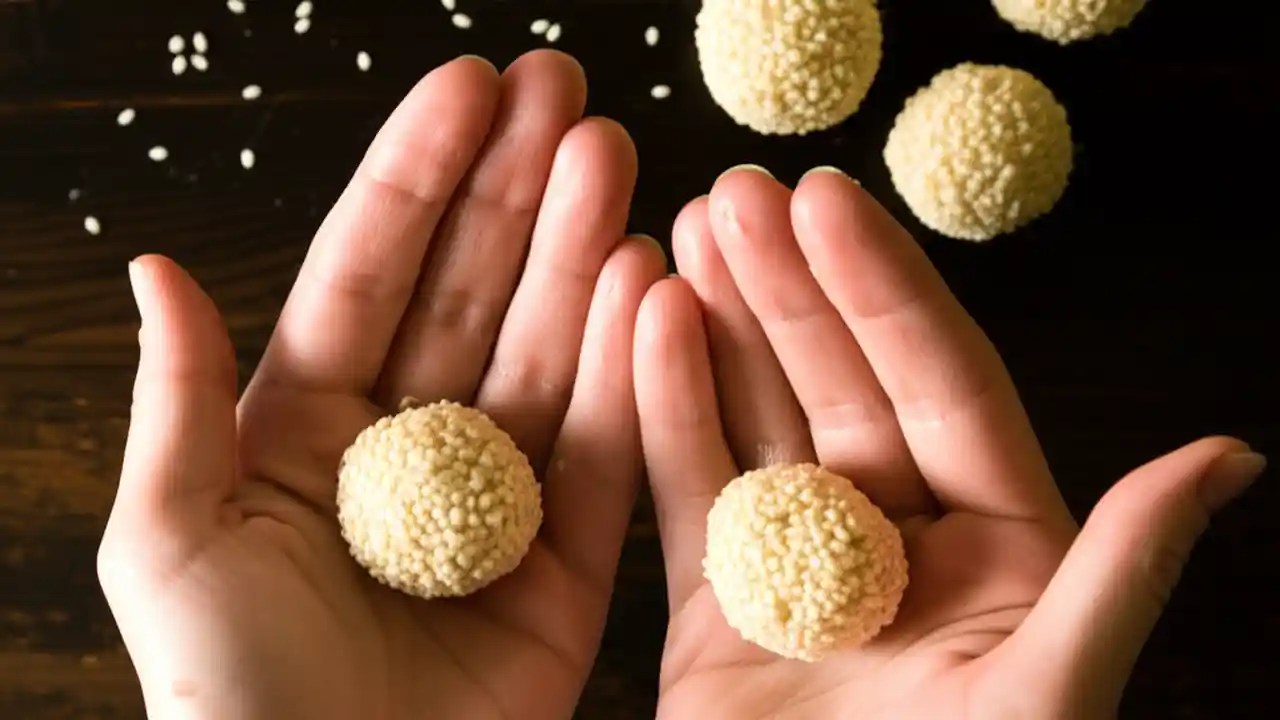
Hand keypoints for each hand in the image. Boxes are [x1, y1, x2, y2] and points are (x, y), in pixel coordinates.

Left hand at [97, 51, 665, 719]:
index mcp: (307, 429)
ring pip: (545, 351)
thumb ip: (179, 401)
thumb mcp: (171, 538)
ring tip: (613, 157)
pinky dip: (626, 368)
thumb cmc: (229, 691)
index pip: (369, 270)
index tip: (470, 83)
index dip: (418, 172)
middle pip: (470, 290)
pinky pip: (602, 451)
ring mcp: (496, 502)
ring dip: (580, 251)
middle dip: (517, 187)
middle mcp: (410, 448)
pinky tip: (644, 279)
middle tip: (567, 93)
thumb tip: (152, 264)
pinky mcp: (566, 566)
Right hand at [634, 165, 1265, 718]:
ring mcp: (798, 564)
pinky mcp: (713, 606)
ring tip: (684, 232)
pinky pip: (686, 492)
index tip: (826, 199)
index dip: (882, 286)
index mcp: (996, 542)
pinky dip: (663, 411)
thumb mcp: (1052, 690)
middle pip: (840, 382)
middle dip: (789, 285)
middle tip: (736, 194)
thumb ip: (1120, 571)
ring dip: (722, 325)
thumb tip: (1231, 453)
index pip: (939, 381)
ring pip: (757, 420)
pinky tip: (646, 325)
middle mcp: (898, 537)